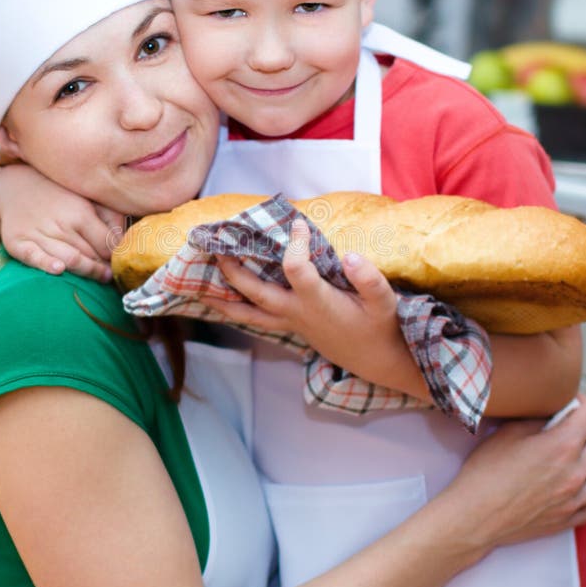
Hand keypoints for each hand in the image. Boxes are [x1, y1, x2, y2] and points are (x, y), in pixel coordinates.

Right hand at [0, 165, 124, 281]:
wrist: (16, 186)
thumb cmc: (59, 196)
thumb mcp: (88, 197)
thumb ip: (109, 216)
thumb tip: (124, 241)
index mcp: (80, 213)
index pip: (106, 244)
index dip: (116, 257)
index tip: (121, 263)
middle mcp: (61, 223)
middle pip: (90, 254)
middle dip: (104, 267)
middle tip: (113, 275)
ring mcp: (38, 233)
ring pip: (69, 259)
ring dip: (87, 271)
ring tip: (100, 277)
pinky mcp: (18, 242)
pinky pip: (33, 257)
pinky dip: (46, 264)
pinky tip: (59, 270)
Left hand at [203, 219, 426, 395]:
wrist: (379, 361)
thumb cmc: (382, 328)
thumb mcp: (386, 303)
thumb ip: (369, 280)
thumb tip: (350, 256)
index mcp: (320, 303)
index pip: (297, 271)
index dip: (295, 245)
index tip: (298, 225)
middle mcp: (299, 314)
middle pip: (257, 293)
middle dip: (235, 271)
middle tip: (217, 248)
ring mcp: (292, 323)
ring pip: (250, 313)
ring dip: (224, 299)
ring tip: (199, 287)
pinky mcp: (292, 327)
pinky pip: (257, 319)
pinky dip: (238, 310)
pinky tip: (224, 302)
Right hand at [449, 393, 585, 551]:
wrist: (476, 514)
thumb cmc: (486, 473)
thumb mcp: (507, 433)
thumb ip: (537, 420)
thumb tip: (552, 414)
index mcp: (562, 446)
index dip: (583, 403)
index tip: (572, 402)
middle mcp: (575, 473)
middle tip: (570, 425)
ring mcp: (575, 499)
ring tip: (575, 458)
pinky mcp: (567, 519)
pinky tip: (570, 486)